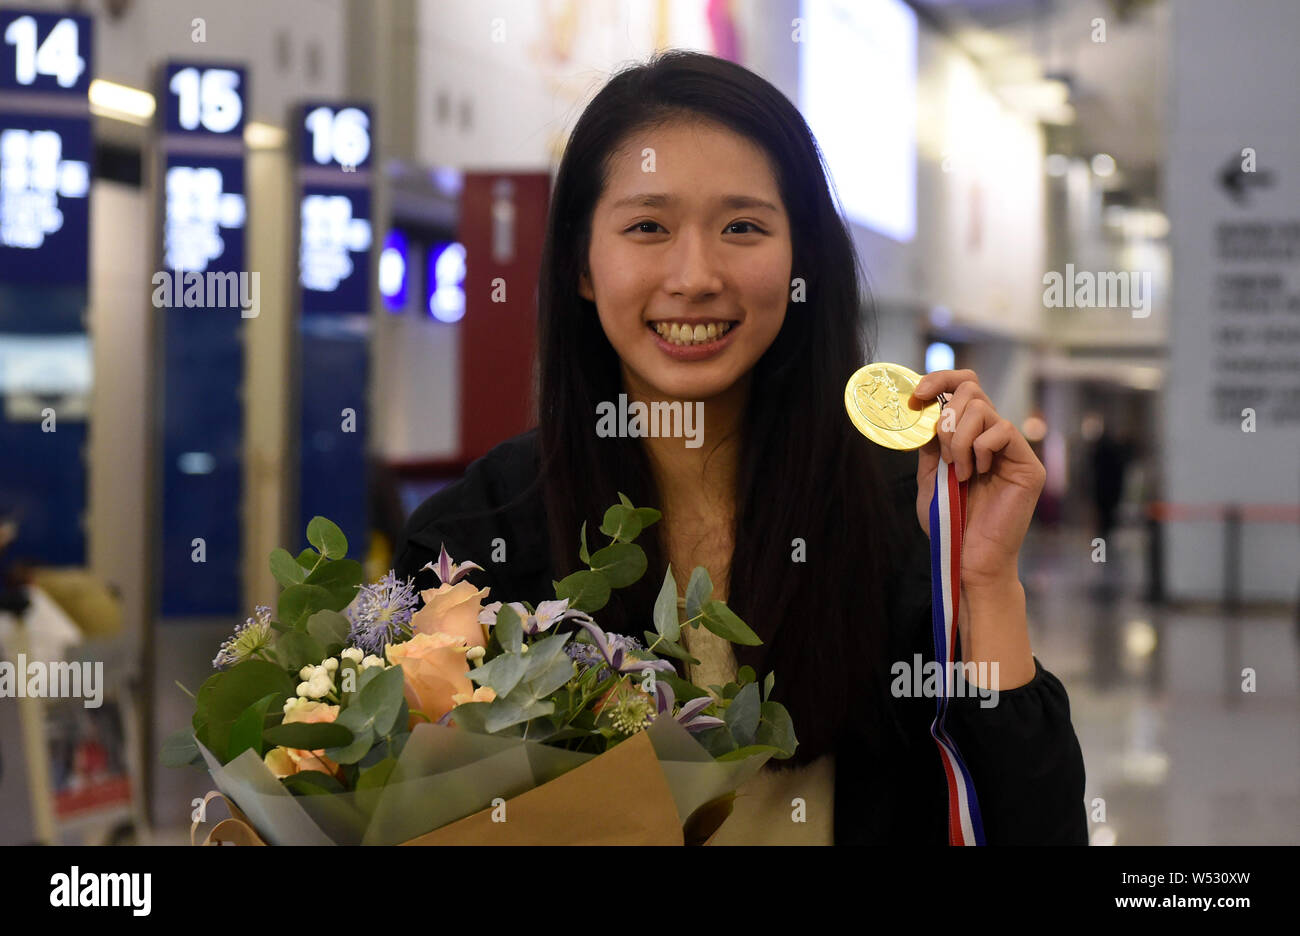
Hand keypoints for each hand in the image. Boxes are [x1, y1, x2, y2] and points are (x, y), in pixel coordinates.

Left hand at [910, 369, 1044, 590]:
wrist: (965, 557)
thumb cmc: (948, 522)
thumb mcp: (929, 474)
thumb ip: (930, 441)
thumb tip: (925, 407)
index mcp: (970, 434)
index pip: (964, 385)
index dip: (940, 380)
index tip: (916, 396)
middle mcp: (993, 436)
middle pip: (972, 389)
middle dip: (945, 416)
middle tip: (942, 451)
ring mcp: (1012, 449)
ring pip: (982, 408)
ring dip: (958, 437)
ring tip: (958, 471)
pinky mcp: (1028, 465)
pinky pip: (1003, 430)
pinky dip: (979, 448)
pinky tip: (976, 474)